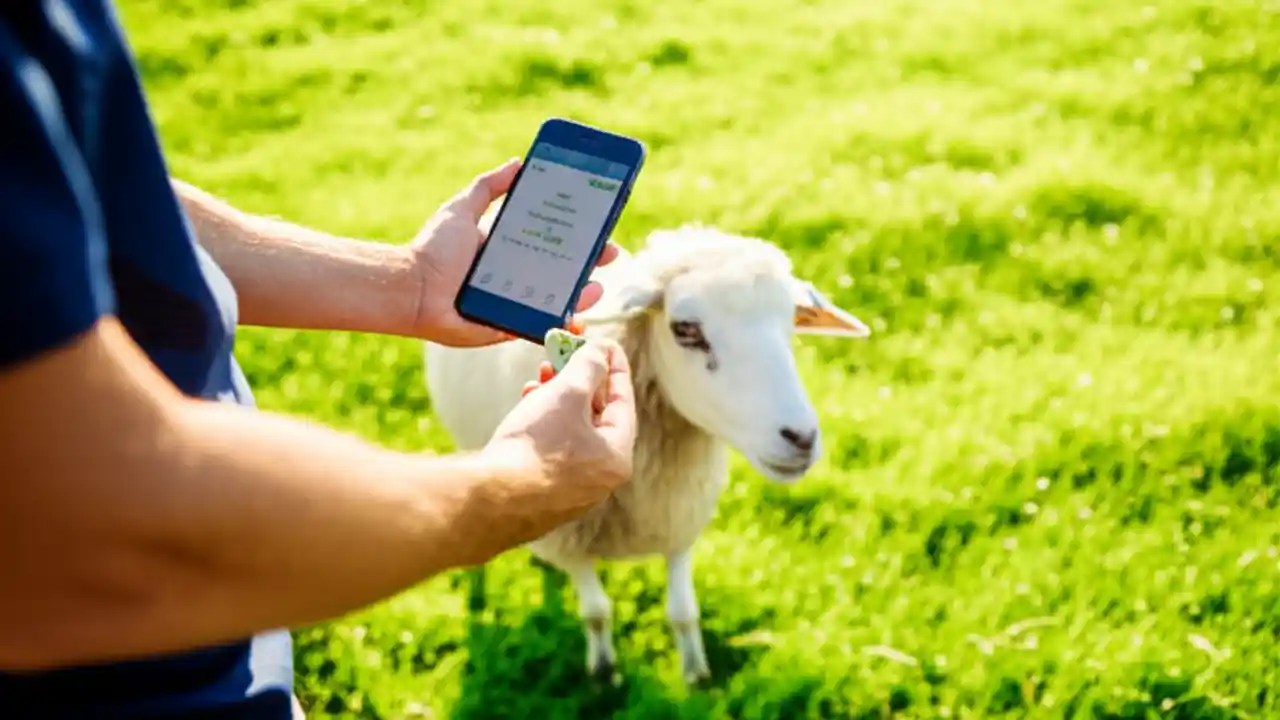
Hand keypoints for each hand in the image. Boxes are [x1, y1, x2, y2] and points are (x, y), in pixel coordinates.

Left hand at [408, 159, 620, 346]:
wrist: (409, 288)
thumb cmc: (432, 251)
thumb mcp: (463, 210)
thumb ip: (488, 187)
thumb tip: (518, 163)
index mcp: (510, 253)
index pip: (553, 244)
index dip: (578, 237)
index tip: (600, 225)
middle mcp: (516, 280)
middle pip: (563, 272)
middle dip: (590, 263)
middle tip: (610, 252)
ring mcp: (515, 306)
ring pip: (559, 301)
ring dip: (584, 293)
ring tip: (598, 283)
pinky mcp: (508, 328)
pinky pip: (540, 325)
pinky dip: (562, 317)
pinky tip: (578, 307)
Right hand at [479, 339, 636, 532]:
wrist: (491, 500)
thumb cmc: (536, 447)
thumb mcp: (567, 393)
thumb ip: (589, 367)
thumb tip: (599, 353)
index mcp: (617, 458)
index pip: (623, 402)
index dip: (615, 367)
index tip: (605, 344)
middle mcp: (599, 479)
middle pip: (596, 417)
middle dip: (579, 381)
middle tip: (565, 355)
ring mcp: (570, 490)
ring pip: (570, 431)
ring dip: (557, 399)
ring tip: (539, 377)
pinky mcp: (541, 493)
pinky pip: (550, 448)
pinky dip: (543, 423)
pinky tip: (526, 406)